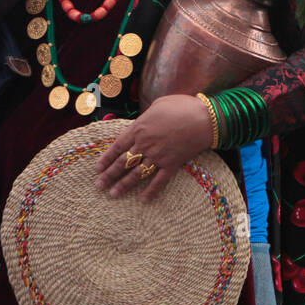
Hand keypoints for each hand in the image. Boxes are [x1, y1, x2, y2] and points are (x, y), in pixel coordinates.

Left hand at [93, 94, 214, 201]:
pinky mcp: (172, 164)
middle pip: (123, 163)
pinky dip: (151, 191)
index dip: (106, 159)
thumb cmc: (183, 107)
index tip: (98, 169)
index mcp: (139, 129)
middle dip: (109, 175)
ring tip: (113, 194)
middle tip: (99, 185)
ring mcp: (158, 156)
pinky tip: (143, 199)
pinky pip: (159, 181)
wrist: (206, 119)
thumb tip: (141, 122)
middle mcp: (145, 145)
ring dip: (124, 185)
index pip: (117, 147)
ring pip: (136, 174)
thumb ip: (145, 116)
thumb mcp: (158, 104)